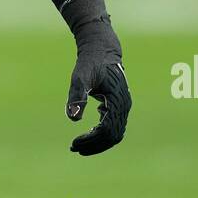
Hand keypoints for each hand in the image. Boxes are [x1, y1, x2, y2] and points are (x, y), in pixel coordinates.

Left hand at [66, 21, 130, 154]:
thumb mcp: (80, 77)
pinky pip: (114, 126)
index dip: (91, 140)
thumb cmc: (90, 62)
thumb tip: (73, 119)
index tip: (74, 143)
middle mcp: (124, 105)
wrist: (101, 49)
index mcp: (118, 100)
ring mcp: (124, 106)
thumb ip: (76, 96)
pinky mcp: (119, 105)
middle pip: (113, 136)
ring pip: (115, 133)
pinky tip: (88, 134)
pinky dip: (102, 134)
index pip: (107, 130)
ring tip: (79, 145)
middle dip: (94, 145)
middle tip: (74, 148)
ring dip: (98, 142)